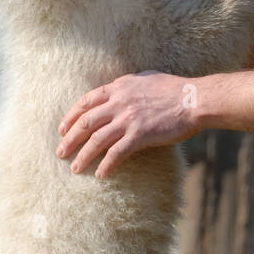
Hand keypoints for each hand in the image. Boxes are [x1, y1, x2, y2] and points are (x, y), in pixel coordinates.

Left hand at [55, 71, 197, 178]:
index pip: (86, 102)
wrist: (193, 100)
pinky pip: (116, 154)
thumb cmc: (175, 89)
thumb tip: (119, 89)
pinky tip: (101, 174)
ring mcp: (128, 119)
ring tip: (75, 168)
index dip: (71, 116)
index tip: (62, 129)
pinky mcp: (139, 135)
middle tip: (60, 152)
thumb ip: (129, 84)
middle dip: (69, 139)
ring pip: (96, 140)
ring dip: (83, 156)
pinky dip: (106, 165)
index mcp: (119, 87)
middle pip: (85, 122)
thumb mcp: (147, 78)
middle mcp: (119, 103)